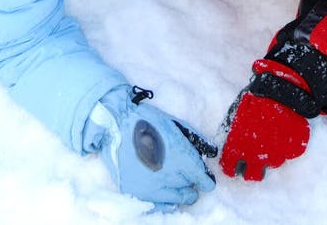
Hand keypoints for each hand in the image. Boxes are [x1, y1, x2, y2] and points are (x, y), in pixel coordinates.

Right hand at [83, 86, 216, 210]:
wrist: (116, 125)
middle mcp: (168, 176)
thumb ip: (195, 141)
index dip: (206, 181)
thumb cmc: (147, 121)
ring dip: (179, 191)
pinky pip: (158, 204)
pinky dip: (165, 200)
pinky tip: (163, 190)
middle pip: (188, 188)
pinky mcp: (137, 193)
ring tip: (175, 181)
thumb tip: (210, 152)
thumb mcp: (175, 126)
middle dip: (191, 182)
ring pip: (176, 198)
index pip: (201, 179)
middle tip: (187, 175)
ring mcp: (151, 187)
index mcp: (180, 157)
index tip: (207, 182)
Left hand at [220, 91, 309, 180]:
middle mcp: (256, 156)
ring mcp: (276, 155)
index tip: (233, 163)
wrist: (281, 91)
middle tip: (253, 158)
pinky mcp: (292, 151)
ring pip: (271, 163)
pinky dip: (286, 147)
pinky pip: (288, 154)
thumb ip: (233, 132)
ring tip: (271, 137)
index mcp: (238, 146)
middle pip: (251, 176)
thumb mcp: (238, 112)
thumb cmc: (256, 98)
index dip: (230, 166)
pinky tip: (284, 132)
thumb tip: (230, 143)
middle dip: (251, 169)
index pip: (229, 168)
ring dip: (269, 155)